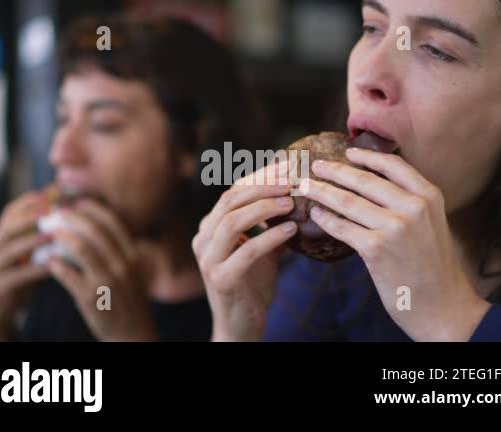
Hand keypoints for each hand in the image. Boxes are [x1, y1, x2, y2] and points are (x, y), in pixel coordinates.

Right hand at [0, 191, 52, 340]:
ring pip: (9, 249)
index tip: (50, 193)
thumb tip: (65, 215)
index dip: (28, 201)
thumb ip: (40, 237)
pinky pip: (17, 276)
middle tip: (51, 209)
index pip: (9, 212)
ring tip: (53, 234)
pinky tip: (52, 265)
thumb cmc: (21, 279)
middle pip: (8, 226)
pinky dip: (35, 269)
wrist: (0, 312)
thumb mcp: (28, 255)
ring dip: (32, 240)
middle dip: (29, 215)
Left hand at [46, 199, 155, 341]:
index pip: (114, 223)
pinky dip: (55, 263)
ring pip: (81, 249)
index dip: (94, 209)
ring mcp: (107, 281)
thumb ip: (118, 252)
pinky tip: (47, 260)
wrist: (133, 333)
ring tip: (49, 232)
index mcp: (133, 256)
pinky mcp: (91, 298)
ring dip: (62, 237)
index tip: (78, 202)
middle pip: (96, 231)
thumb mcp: (132, 272)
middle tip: (57, 212)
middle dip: (73, 218)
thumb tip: (96, 229)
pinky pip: (68, 274)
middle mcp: (123, 265)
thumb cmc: (128, 300)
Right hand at [193, 161, 297, 340]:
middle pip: (230, 200)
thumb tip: (296, 195)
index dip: (260, 176)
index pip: (233, 191)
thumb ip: (270, 224)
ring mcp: (208, 260)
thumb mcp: (262, 248)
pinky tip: (291, 230)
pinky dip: (270, 237)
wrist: (241, 326)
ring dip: (264, 207)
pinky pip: (246, 251)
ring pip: (232, 221)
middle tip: (292, 180)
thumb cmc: (252, 284)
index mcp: (210, 228)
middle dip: (263, 186)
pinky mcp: (221, 280)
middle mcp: (203, 239)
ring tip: (291, 202)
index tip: (289, 166)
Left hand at [301, 148, 490, 340]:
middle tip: (315, 166)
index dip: (366, 156)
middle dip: (334, 171)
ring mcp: (395, 227)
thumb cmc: (433, 266)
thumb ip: (408, 202)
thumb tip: (370, 184)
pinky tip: (315, 215)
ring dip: (321, 192)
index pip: (393, 165)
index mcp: (429, 196)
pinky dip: (325, 219)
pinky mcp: (376, 249)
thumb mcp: (432, 223)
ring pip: (347, 201)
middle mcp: (413, 207)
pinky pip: (342, 228)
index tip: (347, 153)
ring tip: (305, 187)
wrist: (443, 305)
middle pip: (364, 180)